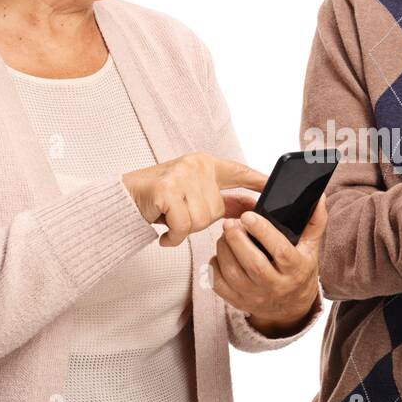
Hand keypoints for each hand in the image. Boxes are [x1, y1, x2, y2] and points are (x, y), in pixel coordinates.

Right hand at [122, 153, 266, 246]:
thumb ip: (222, 200)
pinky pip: (183, 226)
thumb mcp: (194, 194)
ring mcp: (181, 176)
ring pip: (200, 220)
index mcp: (206, 164)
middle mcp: (196, 166)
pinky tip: (165, 234)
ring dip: (184, 229)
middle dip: (198, 222)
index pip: (240, 172)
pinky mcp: (167, 191)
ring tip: (169, 219)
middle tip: (179, 216)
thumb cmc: (160, 199)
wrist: (124, 199)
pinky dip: (174, 236)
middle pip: (216, 211)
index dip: (259, 181)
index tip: (277, 188)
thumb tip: (251, 211)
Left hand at [209, 195, 326, 336]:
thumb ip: (314, 221)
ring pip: (233, 273)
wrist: (290, 307)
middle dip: (237, 240)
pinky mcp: (238, 302)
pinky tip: (220, 253)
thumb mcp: (311, 247)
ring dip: (224, 249)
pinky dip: (215, 266)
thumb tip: (318, 197)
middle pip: (253, 263)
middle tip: (229, 222)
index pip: (280, 250)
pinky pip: (219, 285)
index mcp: (296, 269)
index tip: (247, 215)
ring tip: (225, 234)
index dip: (263, 232)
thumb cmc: (299, 270)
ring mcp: (256, 296)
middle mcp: (276, 286)